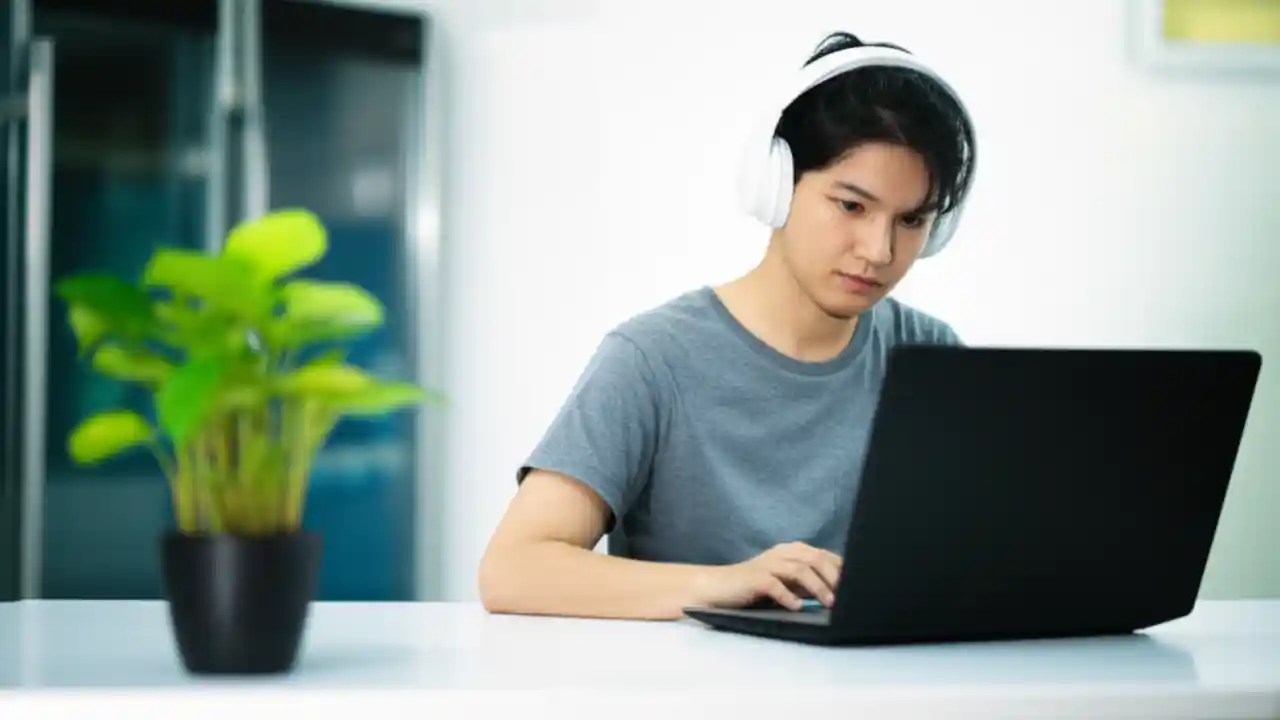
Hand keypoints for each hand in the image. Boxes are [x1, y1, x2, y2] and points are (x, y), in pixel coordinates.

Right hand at [694, 542, 841, 610]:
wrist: (719, 587)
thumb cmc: (756, 587)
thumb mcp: (786, 582)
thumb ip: (808, 582)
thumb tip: (838, 591)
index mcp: (791, 551)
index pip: (823, 555)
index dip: (840, 569)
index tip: (855, 585)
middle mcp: (781, 553)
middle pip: (814, 559)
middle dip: (833, 577)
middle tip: (846, 595)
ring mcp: (767, 564)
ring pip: (799, 570)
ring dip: (817, 587)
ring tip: (829, 603)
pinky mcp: (754, 579)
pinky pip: (775, 585)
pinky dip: (788, 596)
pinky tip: (797, 607)